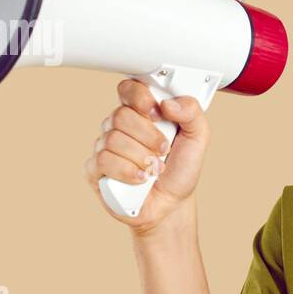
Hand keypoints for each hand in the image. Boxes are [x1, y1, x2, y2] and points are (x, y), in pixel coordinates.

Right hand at [83, 78, 211, 234]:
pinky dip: (128, 171)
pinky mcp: (94, 170)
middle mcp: (119, 127)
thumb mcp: (198, 137)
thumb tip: (168, 103)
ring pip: (112, 139)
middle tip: (164, 150)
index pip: (128, 89)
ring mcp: (104, 147)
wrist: (172, 204)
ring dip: (142, 157)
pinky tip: (141, 179)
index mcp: (141, 113)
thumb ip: (192, 112)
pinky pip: (103, 161)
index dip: (139, 97)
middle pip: (121, 115)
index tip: (156, 112)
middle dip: (149, 136)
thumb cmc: (180, 169)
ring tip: (155, 169)